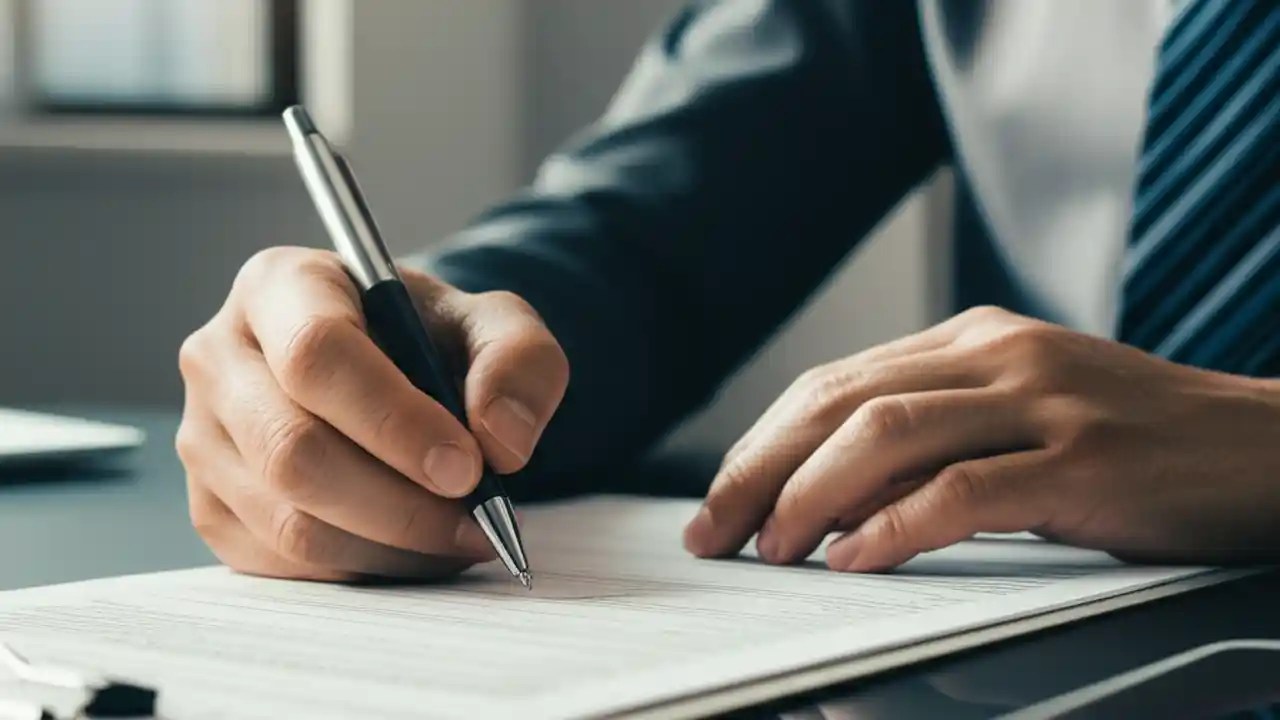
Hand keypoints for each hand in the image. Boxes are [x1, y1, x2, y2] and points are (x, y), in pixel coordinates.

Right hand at [177, 247, 567, 580]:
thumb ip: (517, 363)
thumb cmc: (431, 340)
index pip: (315, 355)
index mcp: (280, 286)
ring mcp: (203, 437)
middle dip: (401, 504)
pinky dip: (364, 569)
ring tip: (459, 534)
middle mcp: (220, 356)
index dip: (394, 421)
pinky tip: (413, 545)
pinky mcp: (211, 506)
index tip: (466, 466)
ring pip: (290, 522)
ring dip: (392, 546)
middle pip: (293, 451)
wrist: (394, 371)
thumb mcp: (495, 326)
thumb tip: (500, 440)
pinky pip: (284, 564)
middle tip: (477, 517)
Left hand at [683, 306, 1279, 570]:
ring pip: (885, 436)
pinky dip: (895, 528)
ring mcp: (1042, 402)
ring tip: (771, 550)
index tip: (718, 500)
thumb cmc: (1135, 444)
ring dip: (809, 497)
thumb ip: (933, 436)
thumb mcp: (1023, 415)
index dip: (761, 444)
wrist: (1267, 449)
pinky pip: (964, 490)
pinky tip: (856, 560)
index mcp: (973, 339)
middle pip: (838, 403)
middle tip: (713, 532)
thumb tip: (826, 494)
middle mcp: (998, 355)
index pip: (832, 384)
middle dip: (759, 471)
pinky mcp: (1083, 461)